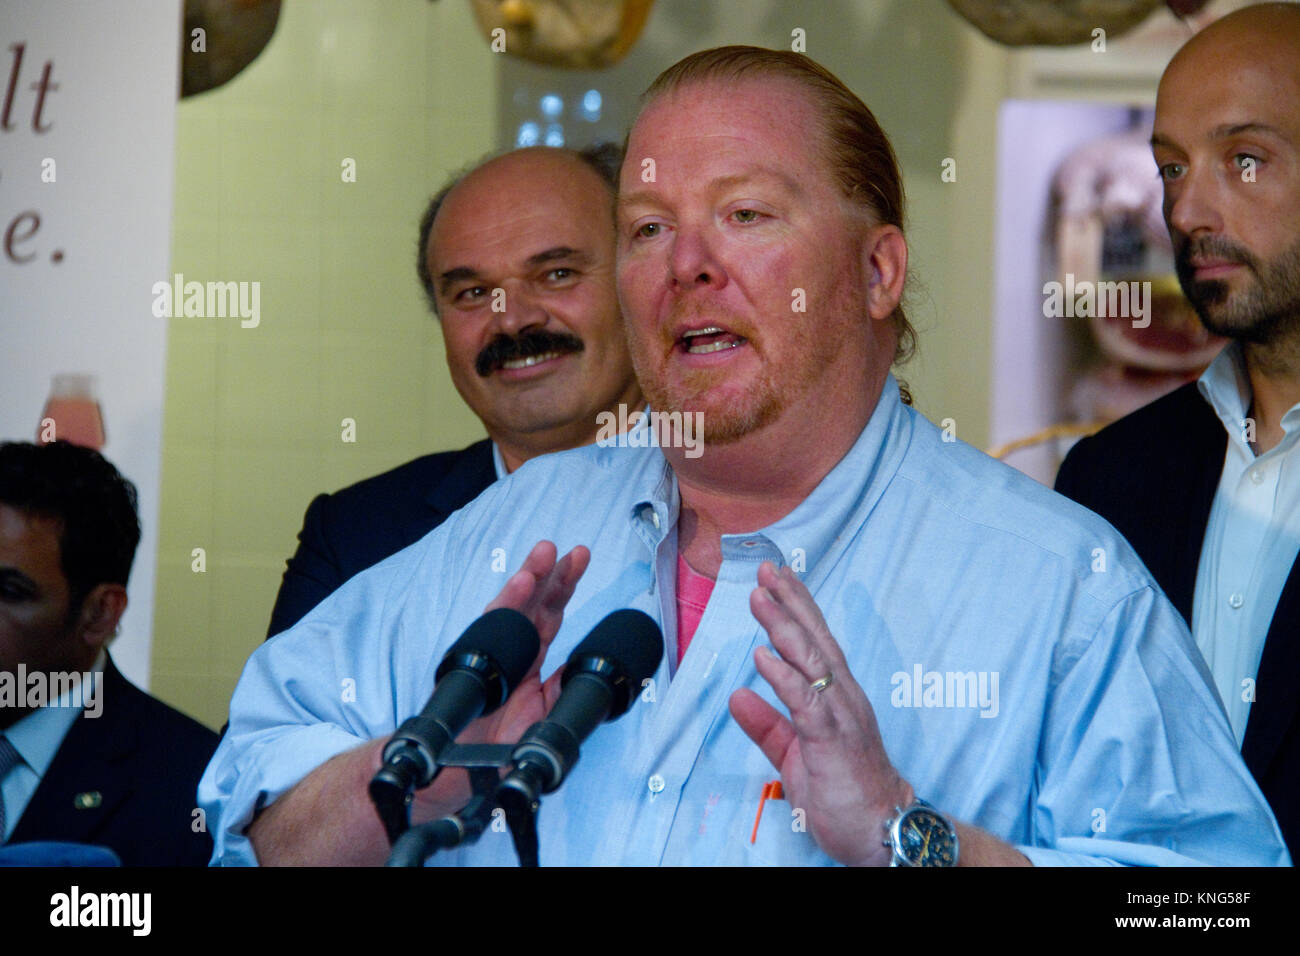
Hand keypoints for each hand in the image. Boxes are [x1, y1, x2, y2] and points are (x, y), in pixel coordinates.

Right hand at [411, 540, 589, 819]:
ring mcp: (492, 650)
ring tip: (544, 557)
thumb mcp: (550, 713)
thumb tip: (587, 662)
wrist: (466, 771)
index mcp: (532, 656)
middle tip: (566, 549)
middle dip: (549, 572)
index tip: (579, 556)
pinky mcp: (475, 659)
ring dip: (529, 578)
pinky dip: (507, 603)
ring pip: (511, 606)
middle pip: (532, 601)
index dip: (565, 585)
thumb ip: (566, 686)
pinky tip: (521, 584)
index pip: (551, 612)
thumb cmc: (504, 744)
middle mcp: (513, 647)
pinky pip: (490, 626)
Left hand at [729, 561, 911, 865]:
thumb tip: (738, 695)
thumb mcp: (794, 755)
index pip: (814, 644)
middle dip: (790, 602)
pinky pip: (806, 702)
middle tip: (766, 569)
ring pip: (810, 661)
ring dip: (783, 627)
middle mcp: (842, 697)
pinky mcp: (833, 740)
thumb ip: (768, 725)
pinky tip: (763, 657)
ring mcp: (840, 715)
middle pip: (814, 639)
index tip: (774, 580)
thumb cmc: (844, 793)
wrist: (879, 831)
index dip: (795, 610)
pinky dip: (784, 678)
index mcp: (835, 697)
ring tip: (760, 597)